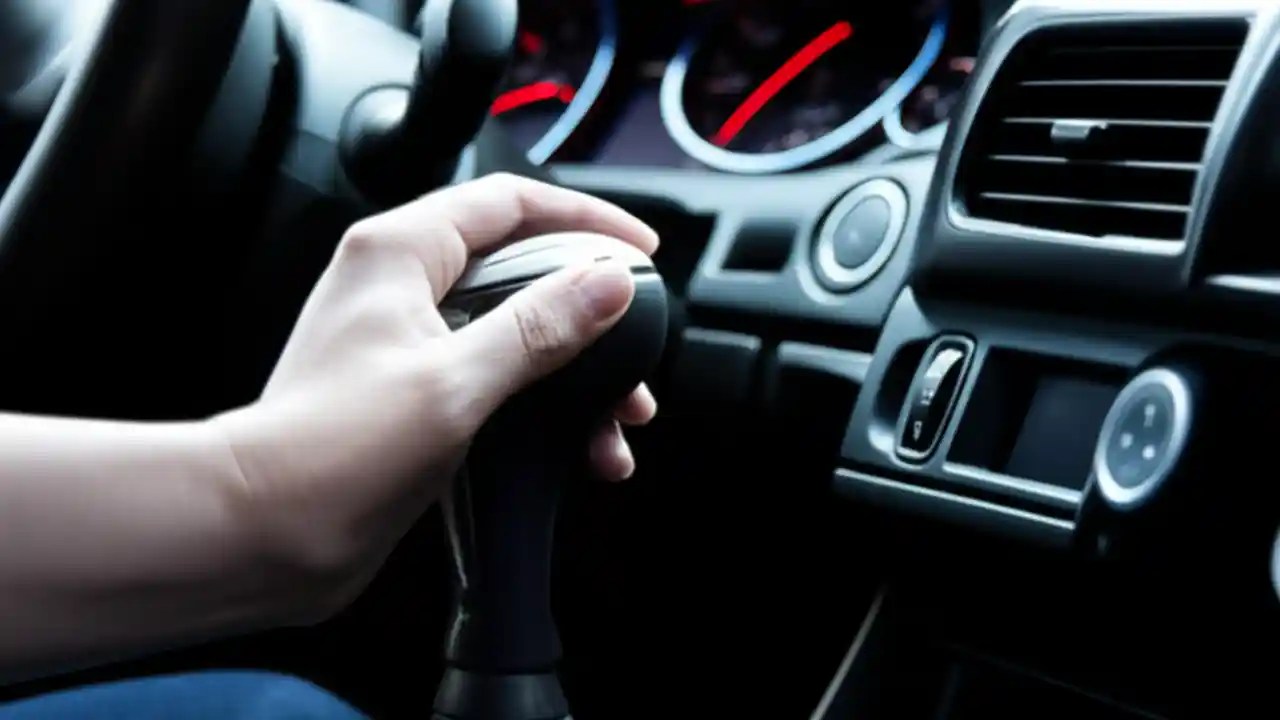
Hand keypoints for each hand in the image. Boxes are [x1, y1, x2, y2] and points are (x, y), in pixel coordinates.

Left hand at [212, 173, 658, 612]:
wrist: (263, 532)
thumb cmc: (336, 450)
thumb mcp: (457, 382)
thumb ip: (539, 328)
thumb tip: (607, 284)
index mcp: (399, 252)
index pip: (510, 203)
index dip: (583, 220)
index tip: (639, 252)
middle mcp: (400, 284)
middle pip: (520, 270)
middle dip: (588, 318)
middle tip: (636, 356)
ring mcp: (405, 339)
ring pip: (513, 333)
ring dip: (573, 374)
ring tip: (617, 423)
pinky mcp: (411, 393)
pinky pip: (494, 380)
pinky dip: (540, 408)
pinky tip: (577, 452)